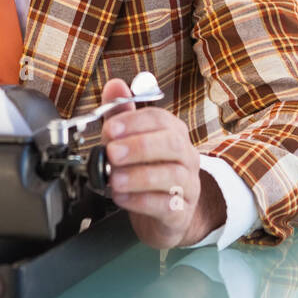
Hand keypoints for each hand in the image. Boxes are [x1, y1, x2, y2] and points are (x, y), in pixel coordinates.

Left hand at [99, 78, 225, 249]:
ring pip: (172, 175)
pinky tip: (120, 198)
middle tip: (111, 153)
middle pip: (172, 144)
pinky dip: (140, 201)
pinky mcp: (181, 213)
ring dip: (138, 176)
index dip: (134, 121)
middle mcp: (185, 156)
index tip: (110, 129)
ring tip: (113, 179)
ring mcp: (187, 185)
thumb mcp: (131, 141)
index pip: (160, 119)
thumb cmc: (147, 170)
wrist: (165, 213)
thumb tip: (114, 84)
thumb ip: (121, 114)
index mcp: (173, 133)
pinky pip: (166, 205)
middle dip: (139, 146)